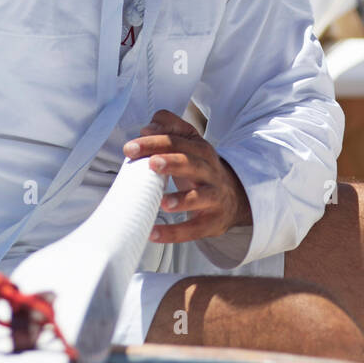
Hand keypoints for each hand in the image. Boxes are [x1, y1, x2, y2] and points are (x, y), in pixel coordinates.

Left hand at [123, 108, 252, 244]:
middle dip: (172, 162)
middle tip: (151, 163)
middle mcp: (208, 170)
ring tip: (164, 202)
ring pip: (199, 197)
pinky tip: (154, 234)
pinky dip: (174, 233)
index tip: (129, 148)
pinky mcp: (212, 222)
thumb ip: (170, 130)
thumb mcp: (190, 145)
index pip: (176, 141)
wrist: (234, 197)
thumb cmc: (200, 168)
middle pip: (190, 163)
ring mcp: (213, 197)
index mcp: (200, 149)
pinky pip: (193, 229)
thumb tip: (147, 128)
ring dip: (182, 200)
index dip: (154, 142)